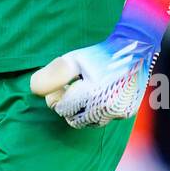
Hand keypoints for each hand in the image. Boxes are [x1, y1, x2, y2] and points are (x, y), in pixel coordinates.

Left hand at [30, 0, 169, 128]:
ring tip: (86, 92)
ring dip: (83, 111)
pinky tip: (100, 94)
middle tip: (72, 89)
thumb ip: (52, 76)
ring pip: (90, 123)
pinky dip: (99, 111)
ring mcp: (119, 111)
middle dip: (69, 107)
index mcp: (92, 93)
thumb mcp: (73, 59)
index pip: (62, 109)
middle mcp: (108, 106)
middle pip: (75, 120)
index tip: (63, 86)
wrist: (135, 47)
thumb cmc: (99, 53)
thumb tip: (34, 90)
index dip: (57, 98)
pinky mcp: (128, 112)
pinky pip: (106, 118)